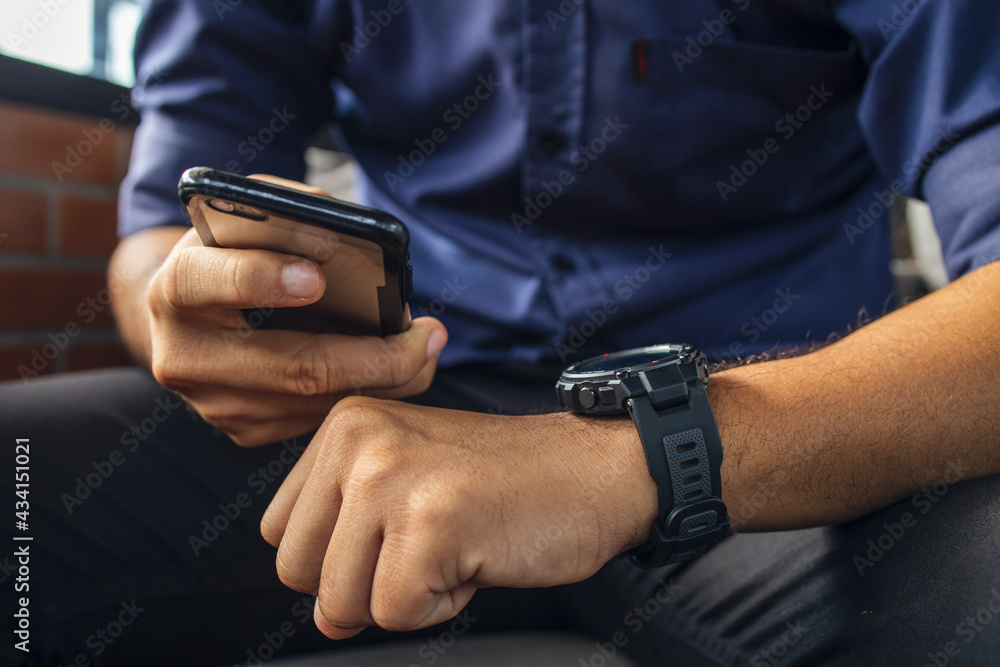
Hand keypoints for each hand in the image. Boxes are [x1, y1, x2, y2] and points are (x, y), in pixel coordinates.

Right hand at [145, 175, 446, 446]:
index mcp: (174, 290)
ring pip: (321, 401)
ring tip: (429, 344)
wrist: (196, 313)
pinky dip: (369, 389)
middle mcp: (186, 357)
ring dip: (388, 376)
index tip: (318, 275)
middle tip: (427, 333)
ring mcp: (217, 405)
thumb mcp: (247, 217)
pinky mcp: (247, 429)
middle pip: (294, 368)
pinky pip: (322, 415)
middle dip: (373, 355)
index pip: (203, 282)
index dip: (262, 277)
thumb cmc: (232, 251)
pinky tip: (401, 366)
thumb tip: (347, 231)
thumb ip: (286, 211)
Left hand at [260, 397, 657, 638]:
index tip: (401, 530)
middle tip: (431, 541)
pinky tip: (476, 556)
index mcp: (345, 424)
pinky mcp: (428, 521)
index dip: (341, 556)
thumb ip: (346, 538)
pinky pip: (396, 615)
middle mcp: (358, 440)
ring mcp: (390, 477)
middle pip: (298, 572)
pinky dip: (443, 605)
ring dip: (407, 594)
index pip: (282, 533)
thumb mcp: (406, 483)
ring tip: (456, 543)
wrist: (594, 470)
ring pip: (341, 601)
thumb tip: (322, 619)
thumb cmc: (506, 482)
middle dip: (366, 583)